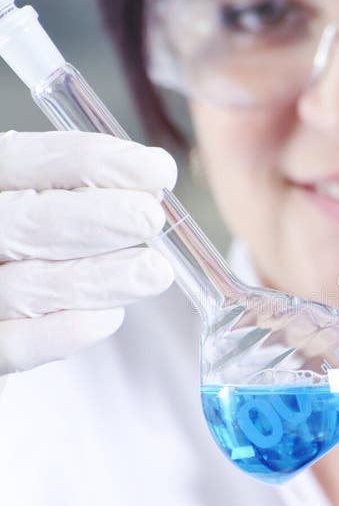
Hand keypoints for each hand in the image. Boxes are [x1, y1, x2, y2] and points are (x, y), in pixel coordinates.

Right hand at [0, 130, 177, 374]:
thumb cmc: (16, 253)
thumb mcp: (30, 207)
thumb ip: (71, 194)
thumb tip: (147, 188)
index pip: (24, 160)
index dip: (97, 162)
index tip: (156, 171)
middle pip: (24, 221)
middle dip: (98, 218)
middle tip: (149, 219)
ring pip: (27, 285)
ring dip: (100, 278)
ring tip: (153, 273)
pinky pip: (18, 344)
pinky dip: (67, 330)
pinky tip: (109, 317)